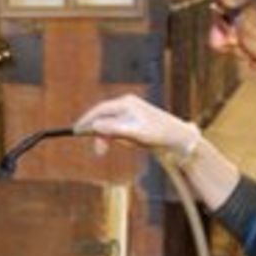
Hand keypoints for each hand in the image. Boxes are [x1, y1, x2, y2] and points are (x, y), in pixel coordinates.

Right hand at [74, 94, 200, 156]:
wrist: (178, 139)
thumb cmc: (159, 135)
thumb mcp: (135, 134)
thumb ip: (114, 129)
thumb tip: (95, 125)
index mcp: (127, 103)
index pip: (100, 110)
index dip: (87, 120)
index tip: (76, 131)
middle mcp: (128, 105)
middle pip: (104, 117)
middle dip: (98, 134)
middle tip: (99, 152)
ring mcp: (131, 113)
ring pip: (110, 125)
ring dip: (108, 138)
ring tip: (119, 148)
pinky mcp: (135, 123)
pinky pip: (119, 130)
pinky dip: (117, 138)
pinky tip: (130, 144)